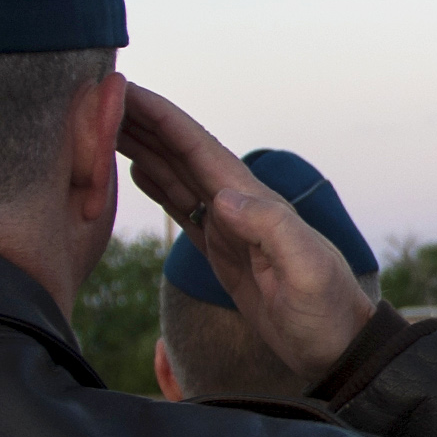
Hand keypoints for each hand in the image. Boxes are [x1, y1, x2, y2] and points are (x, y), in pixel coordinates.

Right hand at [118, 85, 376, 378]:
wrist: (337, 345)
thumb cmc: (325, 309)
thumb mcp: (305, 270)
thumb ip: (270, 229)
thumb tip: (221, 197)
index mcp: (254, 201)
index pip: (199, 149)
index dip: (162, 118)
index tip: (127, 91)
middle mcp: (239, 204)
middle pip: (181, 153)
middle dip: (143, 123)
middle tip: (99, 97)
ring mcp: (229, 226)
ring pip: (177, 175)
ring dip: (144, 147)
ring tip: (106, 123)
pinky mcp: (222, 250)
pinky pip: (183, 207)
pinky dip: (158, 185)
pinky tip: (137, 169)